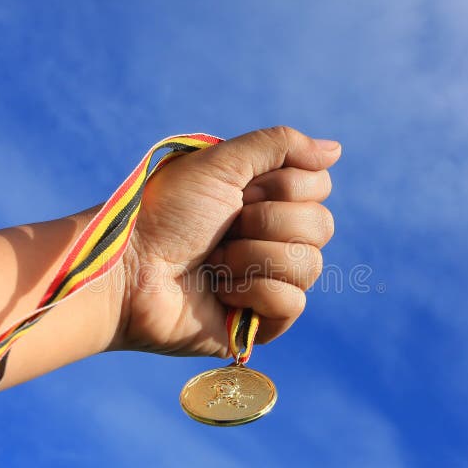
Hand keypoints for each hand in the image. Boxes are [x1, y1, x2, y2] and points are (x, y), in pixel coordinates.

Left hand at [114, 126, 339, 356]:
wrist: (130, 267)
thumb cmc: (166, 212)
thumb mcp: (222, 163)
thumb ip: (280, 145)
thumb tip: (337, 150)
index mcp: (266, 199)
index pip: (319, 186)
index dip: (283, 186)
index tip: (238, 192)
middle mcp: (273, 238)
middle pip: (322, 226)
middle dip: (267, 222)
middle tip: (224, 228)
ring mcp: (268, 281)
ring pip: (310, 265)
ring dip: (254, 256)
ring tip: (214, 262)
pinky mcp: (260, 322)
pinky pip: (293, 303)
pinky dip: (253, 291)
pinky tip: (219, 292)